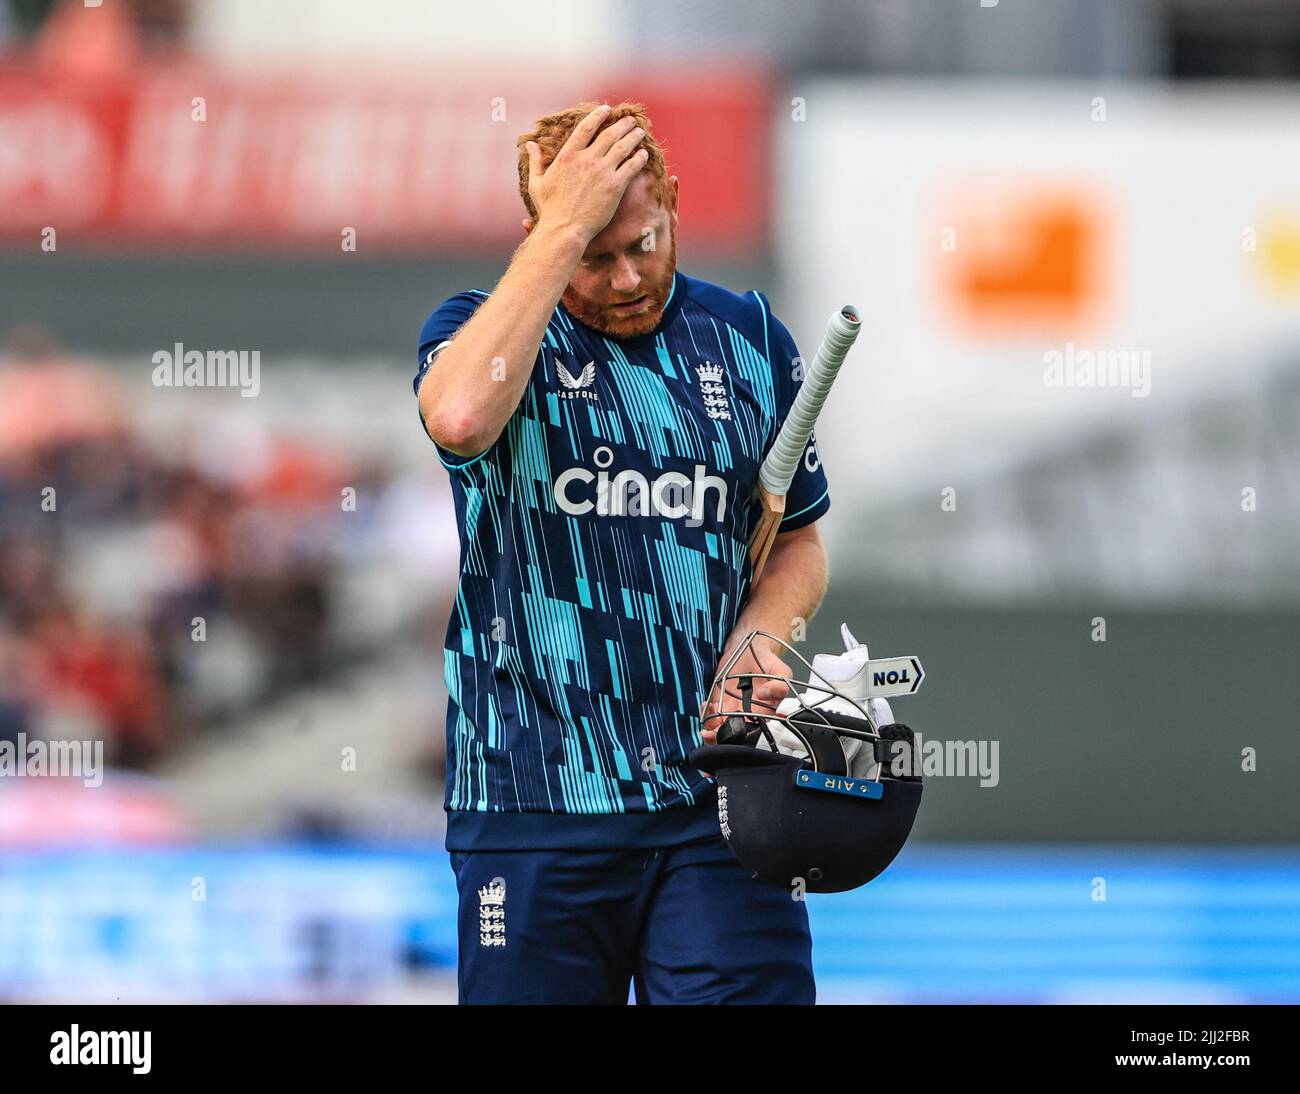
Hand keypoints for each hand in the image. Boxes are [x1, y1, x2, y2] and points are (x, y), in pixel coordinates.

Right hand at [524, 105, 648, 243]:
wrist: (565, 229)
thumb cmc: (549, 210)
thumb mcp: (537, 183)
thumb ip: (535, 161)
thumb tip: (529, 144)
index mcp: (568, 155)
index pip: (586, 127)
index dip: (598, 116)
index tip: (606, 110)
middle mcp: (587, 159)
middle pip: (609, 134)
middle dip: (621, 124)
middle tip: (629, 120)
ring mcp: (602, 172)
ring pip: (623, 147)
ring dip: (633, 137)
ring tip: (639, 132)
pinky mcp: (615, 186)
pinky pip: (631, 166)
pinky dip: (639, 158)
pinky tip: (644, 154)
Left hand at [699, 633, 792, 744]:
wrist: (749, 646)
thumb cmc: (767, 661)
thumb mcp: (780, 670)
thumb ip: (780, 684)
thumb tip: (765, 695)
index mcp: (765, 713)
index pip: (754, 733)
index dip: (743, 738)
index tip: (733, 735)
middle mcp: (748, 714)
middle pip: (735, 735)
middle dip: (721, 739)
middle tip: (711, 735)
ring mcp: (732, 709)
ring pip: (720, 728)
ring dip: (711, 730)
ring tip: (706, 724)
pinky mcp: (719, 700)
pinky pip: (711, 713)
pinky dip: (705, 713)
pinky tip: (706, 705)